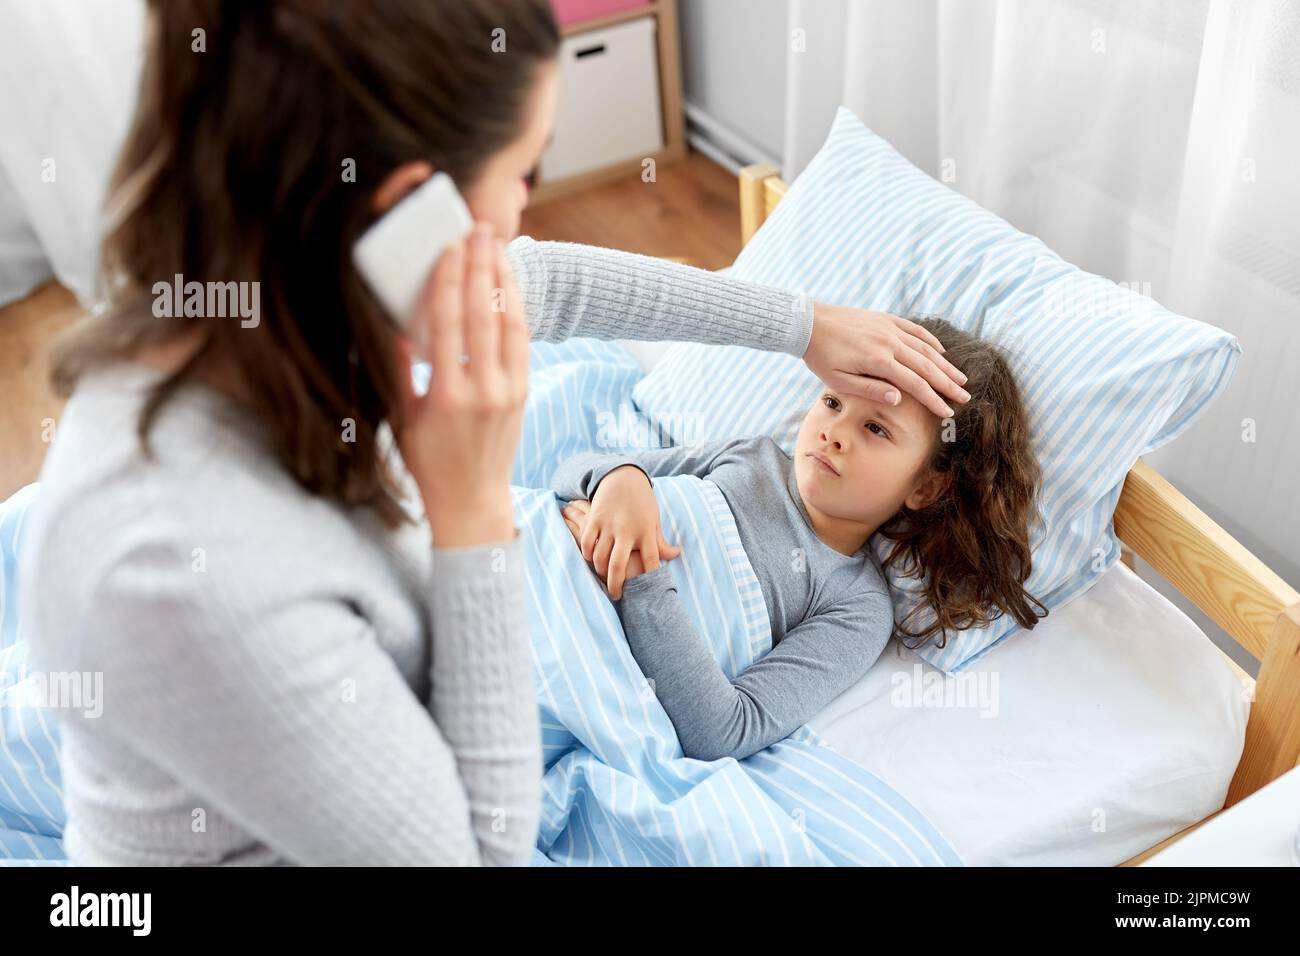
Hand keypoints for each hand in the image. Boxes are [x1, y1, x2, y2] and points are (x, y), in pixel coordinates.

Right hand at [394, 222, 529, 547]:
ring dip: (505, 280)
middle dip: (482, 267)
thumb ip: (398, 370)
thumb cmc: (428, 461)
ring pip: (510, 323)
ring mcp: (509, 391)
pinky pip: (522, 341)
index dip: (450, 281)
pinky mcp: (523, 392)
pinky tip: (510, 283)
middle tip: (478, 230)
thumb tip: (393, 322)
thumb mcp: (403, 416)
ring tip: (497, 245)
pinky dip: (516, 308)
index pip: (448, 324)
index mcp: (446, 396)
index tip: (449, 248)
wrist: (472, 500)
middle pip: (484, 315)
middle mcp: (483, 390)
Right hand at [561, 476, 678, 598]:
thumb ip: (660, 540)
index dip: (650, 576)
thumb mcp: (654, 519)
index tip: (648, 591)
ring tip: (603, 575)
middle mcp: (628, 529)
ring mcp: (610, 524)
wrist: (624, 476)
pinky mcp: (595, 518)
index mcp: (646, 531)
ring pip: (600, 556)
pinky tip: (591, 558)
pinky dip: (587, 554)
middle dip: (616, 585)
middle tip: (616, 596)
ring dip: (600, 570)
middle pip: (619, 565)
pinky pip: (587, 542)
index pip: (651, 559)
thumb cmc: (642, 501)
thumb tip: (675, 555)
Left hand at [804, 304, 970, 418]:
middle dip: (948, 384)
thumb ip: (870, 390)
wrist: (808, 323)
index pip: (915, 384)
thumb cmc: (820, 356)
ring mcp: (889, 328)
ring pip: (925, 348)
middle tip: (965, 398)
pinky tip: (941, 352)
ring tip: (960, 379)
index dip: (934, 399)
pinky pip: (915, 330)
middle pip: (927, 366)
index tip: (948, 412)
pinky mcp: (886, 319)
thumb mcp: (839, 381)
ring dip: (945, 364)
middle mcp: (889, 342)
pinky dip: (930, 342)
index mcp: (878, 361)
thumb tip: (899, 400)